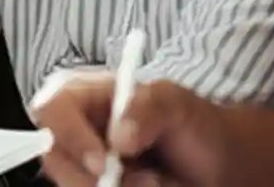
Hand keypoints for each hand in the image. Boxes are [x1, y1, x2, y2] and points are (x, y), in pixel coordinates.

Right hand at [31, 72, 225, 186]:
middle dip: (90, 178)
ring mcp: (84, 166)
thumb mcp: (176, 103)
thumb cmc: (195, 123)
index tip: (101, 162)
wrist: (221, 163)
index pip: (52, 109)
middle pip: (55, 158)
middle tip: (138, 181)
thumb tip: (119, 137)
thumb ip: (147, 108)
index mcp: (84, 95)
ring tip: (155, 182)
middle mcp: (76, 131)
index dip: (68, 135)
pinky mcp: (95, 186)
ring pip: (73, 186)